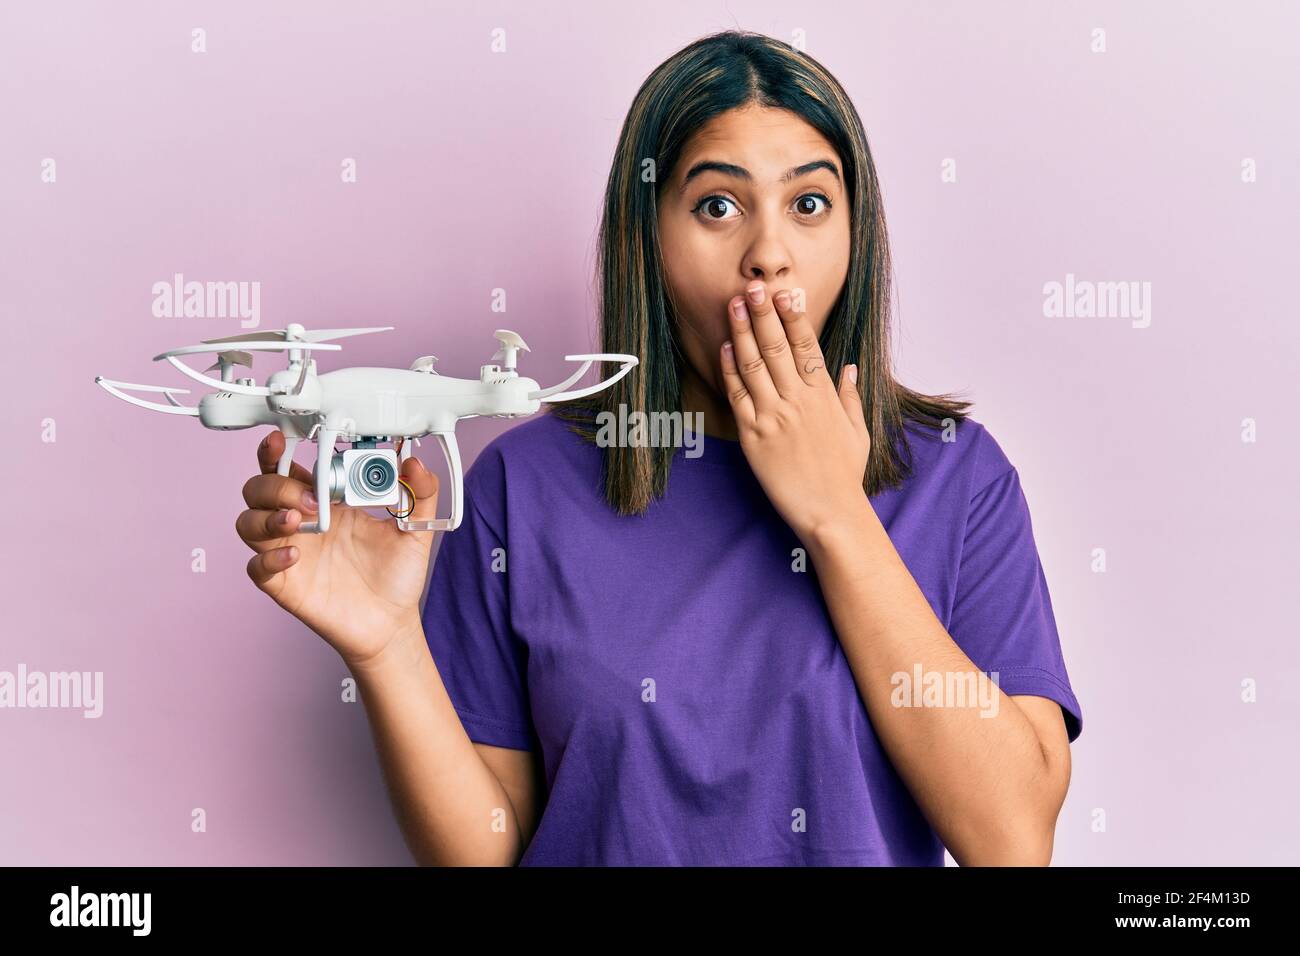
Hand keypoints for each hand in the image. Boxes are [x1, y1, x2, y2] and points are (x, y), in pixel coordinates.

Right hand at [236, 430, 439, 667]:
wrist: (392, 623)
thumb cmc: (396, 576)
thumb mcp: (415, 530)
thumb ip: (421, 494)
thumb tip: (416, 464)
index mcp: (326, 503)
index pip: (287, 468)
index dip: (276, 452)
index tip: (279, 440)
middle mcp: (301, 524)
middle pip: (258, 490)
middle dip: (276, 486)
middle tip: (310, 499)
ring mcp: (288, 552)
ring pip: (247, 523)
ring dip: (266, 516)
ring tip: (297, 522)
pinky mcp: (284, 584)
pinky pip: (256, 567)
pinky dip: (267, 558)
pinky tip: (294, 557)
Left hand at [718, 280, 871, 544]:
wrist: (830, 511)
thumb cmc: (845, 474)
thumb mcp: (856, 431)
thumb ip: (849, 395)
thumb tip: (847, 366)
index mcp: (824, 395)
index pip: (807, 346)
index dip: (794, 316)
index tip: (786, 292)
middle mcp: (799, 401)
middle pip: (778, 347)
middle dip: (763, 313)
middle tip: (753, 286)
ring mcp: (775, 417)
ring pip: (755, 365)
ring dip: (742, 332)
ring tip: (733, 305)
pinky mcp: (754, 437)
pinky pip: (739, 397)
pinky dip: (731, 370)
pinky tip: (724, 349)